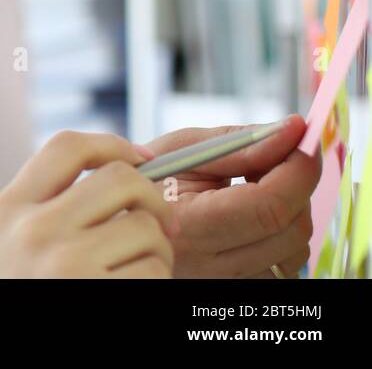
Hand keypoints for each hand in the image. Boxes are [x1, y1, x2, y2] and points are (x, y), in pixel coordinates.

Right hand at [0, 131, 175, 277]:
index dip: (112, 145)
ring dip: (157, 250)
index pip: (67, 147)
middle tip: (156, 224)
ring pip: (146, 229)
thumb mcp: (7, 241)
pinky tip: (131, 291)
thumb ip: (44, 203)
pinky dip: (156, 281)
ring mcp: (63, 264)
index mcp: (8, 210)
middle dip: (152, 200)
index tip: (137, 160)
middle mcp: (32, 230)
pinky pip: (154, 272)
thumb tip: (129, 168)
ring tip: (137, 268)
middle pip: (120, 179)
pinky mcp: (96, 294)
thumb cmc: (17, 291)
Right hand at [144, 115, 319, 277]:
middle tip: (270, 164)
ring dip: (289, 215)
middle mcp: (205, 266)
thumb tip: (292, 130)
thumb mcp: (180, 151)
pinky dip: (280, 239)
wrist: (119, 219)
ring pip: (295, 253)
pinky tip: (252, 220)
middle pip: (291, 230)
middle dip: (296, 189)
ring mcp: (222, 284)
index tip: (301, 143)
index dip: (298, 170)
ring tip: (252, 193)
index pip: (268, 205)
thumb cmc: (146, 182)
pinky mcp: (234, 290)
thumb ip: (238, 143)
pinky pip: (283, 269)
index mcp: (186, 226)